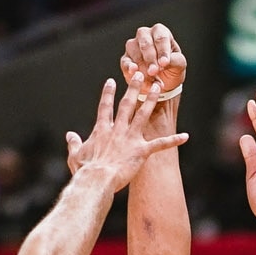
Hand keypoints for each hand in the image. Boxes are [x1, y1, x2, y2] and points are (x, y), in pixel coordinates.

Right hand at [64, 77, 186, 186]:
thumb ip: (74, 143)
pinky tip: (186, 137)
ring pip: (143, 114)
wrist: (96, 180)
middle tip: (141, 73)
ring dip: (152, 100)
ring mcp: (130, 139)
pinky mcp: (141, 151)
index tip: (111, 81)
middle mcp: (117, 129)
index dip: (108, 94)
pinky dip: (173, 141)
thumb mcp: (75, 155)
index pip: (105, 107)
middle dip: (134, 87)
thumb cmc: (84, 171)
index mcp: (101, 130)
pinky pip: (160, 145)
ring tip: (159, 86)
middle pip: (127, 104)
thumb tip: (69, 135)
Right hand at [120, 23, 185, 101]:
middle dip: (150, 59)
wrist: (162, 83)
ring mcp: (133, 46)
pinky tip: (136, 74)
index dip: (162, 51)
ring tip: (151, 80)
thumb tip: (164, 62)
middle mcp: (145, 35)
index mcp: (160, 32)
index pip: (161, 38)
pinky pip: (125, 62)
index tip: (164, 63)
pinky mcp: (125, 59)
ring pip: (135, 53)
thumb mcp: (179, 64)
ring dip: (143, 68)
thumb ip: (174, 61)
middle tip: (154, 71)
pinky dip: (130, 69)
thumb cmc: (172, 68)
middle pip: (146, 43)